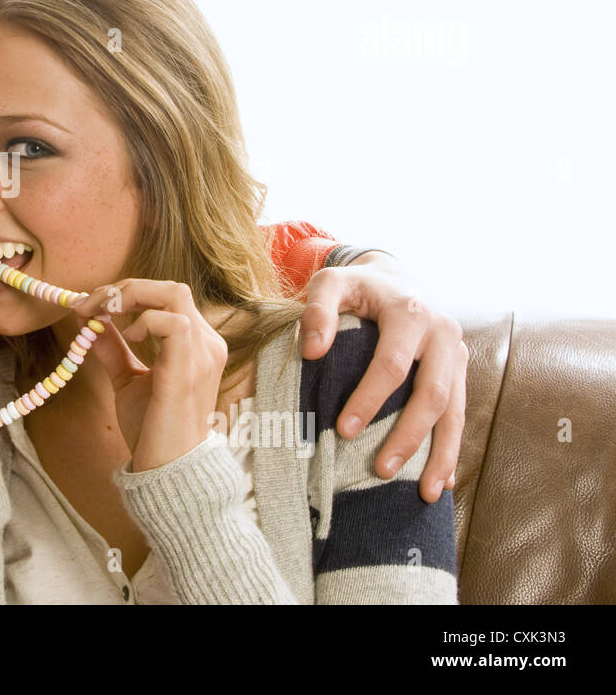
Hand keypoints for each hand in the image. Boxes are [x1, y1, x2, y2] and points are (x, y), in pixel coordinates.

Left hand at [73, 280, 226, 471]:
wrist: (168, 468)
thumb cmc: (153, 428)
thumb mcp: (128, 380)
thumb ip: (114, 350)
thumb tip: (88, 321)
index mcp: (195, 344)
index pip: (166, 296)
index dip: (127, 292)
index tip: (89, 304)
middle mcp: (205, 343)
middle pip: (172, 288)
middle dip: (125, 288)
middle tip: (91, 303)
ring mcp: (202, 354)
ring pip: (175, 294)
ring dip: (132, 296)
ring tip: (105, 312)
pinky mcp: (189, 369)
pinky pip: (174, 323)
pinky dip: (146, 320)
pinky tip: (130, 336)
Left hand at [298, 254, 466, 502]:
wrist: (394, 277)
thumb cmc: (357, 285)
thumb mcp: (331, 283)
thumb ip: (317, 310)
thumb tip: (311, 352)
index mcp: (411, 312)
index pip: (392, 364)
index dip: (369, 399)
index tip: (343, 430)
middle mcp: (443, 333)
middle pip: (431, 394)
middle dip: (408, 436)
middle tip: (380, 469)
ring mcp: (457, 354)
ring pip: (455, 411)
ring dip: (441, 454)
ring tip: (426, 493)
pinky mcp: (460, 371)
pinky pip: (460, 414)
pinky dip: (452, 448)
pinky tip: (444, 480)